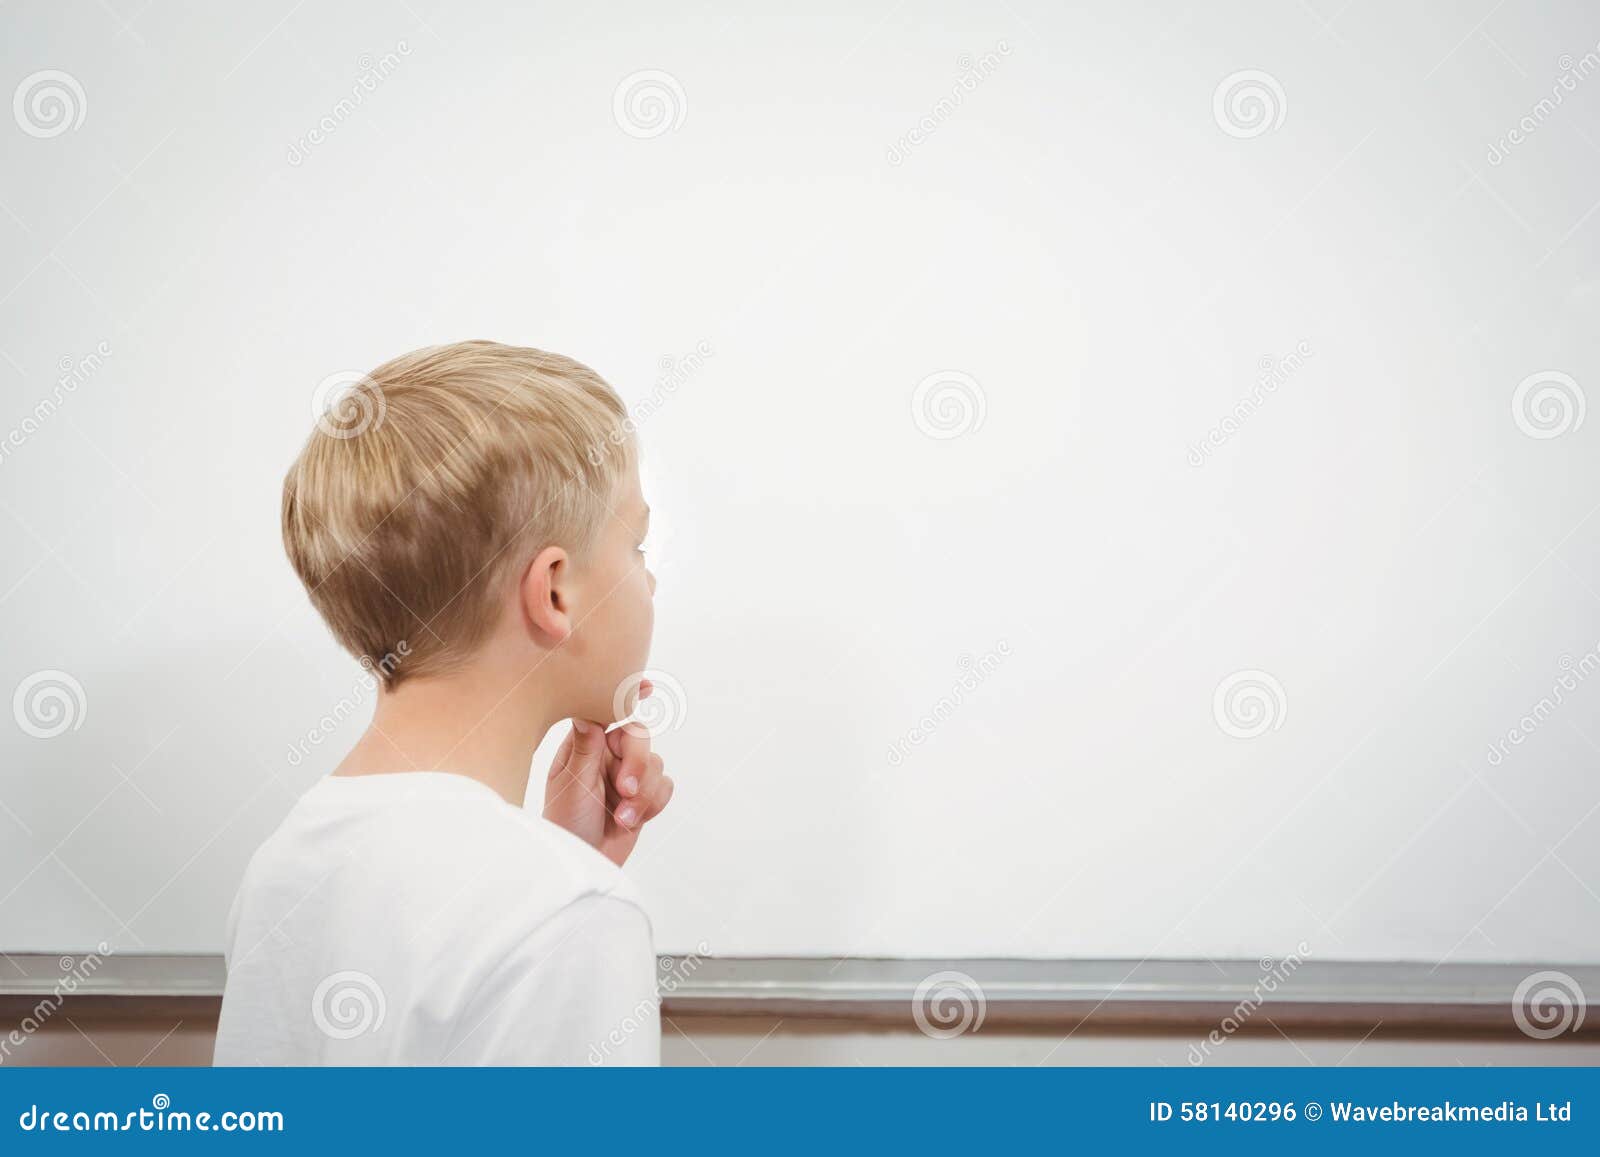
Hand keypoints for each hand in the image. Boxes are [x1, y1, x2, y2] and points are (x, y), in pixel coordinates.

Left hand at [542, 704, 673, 866]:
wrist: (583, 861)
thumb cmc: (566, 823)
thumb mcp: (571, 785)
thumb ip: (585, 749)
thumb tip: (586, 712)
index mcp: (585, 744)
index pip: (607, 711)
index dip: (628, 696)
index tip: (647, 687)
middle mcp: (608, 755)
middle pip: (640, 736)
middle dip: (638, 763)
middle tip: (626, 789)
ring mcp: (627, 775)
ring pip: (656, 763)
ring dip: (643, 794)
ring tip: (620, 817)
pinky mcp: (644, 796)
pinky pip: (665, 786)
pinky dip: (652, 804)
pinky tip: (631, 820)